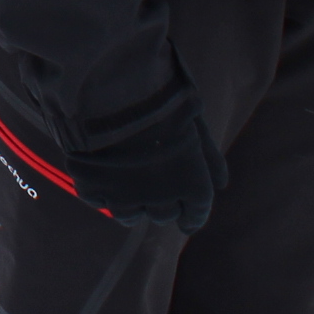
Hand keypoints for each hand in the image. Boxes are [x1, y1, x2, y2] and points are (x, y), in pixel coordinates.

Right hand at [67, 91, 227, 231]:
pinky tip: (101, 178)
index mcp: (191, 184)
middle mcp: (160, 198)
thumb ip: (209, 158)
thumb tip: (222, 184)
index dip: (192, 218)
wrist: (114, 92)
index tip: (187, 222)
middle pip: (163, 216)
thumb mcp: (194, 125)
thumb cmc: (162, 103)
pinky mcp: (92, 189)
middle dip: (162, 206)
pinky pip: (97, 202)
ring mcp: (124, 196)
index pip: (196, 214)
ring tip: (125, 188)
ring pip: (129, 216)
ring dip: (131, 205)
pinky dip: (101, 194)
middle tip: (153, 189)